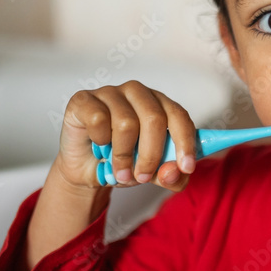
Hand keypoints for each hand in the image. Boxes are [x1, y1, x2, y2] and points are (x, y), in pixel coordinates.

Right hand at [56, 81, 195, 190]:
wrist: (85, 169)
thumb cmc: (123, 162)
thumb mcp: (152, 175)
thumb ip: (170, 176)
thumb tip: (173, 172)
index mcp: (160, 105)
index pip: (180, 116)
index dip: (185, 142)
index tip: (186, 166)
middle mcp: (138, 93)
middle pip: (155, 119)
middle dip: (152, 155)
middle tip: (143, 177)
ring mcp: (111, 93)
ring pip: (127, 122)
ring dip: (124, 156)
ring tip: (120, 171)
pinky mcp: (85, 99)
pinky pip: (99, 119)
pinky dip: (101, 139)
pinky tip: (99, 143)